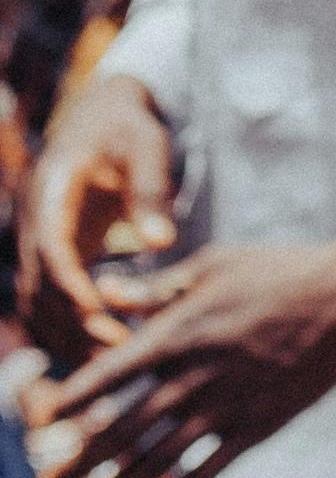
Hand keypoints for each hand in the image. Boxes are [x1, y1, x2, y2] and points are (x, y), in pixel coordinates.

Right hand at [21, 70, 177, 367]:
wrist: (101, 117)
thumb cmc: (127, 128)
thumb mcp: (145, 145)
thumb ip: (151, 190)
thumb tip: (160, 243)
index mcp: (49, 191)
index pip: (50, 248)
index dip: (70, 287)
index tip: (101, 317)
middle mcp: (33, 222)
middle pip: (38, 287)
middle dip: (73, 323)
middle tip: (120, 349)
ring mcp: (37, 242)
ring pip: (35, 304)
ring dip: (66, 335)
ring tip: (112, 359)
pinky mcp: (51, 257)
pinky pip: (45, 303)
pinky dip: (64, 329)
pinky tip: (100, 348)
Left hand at [24, 236, 335, 477]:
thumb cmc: (280, 271)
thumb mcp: (214, 264)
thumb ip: (156, 287)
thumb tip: (106, 292)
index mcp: (180, 333)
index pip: (107, 375)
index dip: (68, 399)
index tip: (40, 417)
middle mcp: (195, 378)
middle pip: (121, 430)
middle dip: (79, 461)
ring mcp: (226, 407)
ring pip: (158, 460)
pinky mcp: (257, 427)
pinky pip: (209, 468)